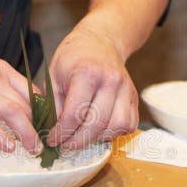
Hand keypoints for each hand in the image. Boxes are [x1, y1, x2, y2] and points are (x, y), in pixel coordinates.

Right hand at [0, 44, 42, 153]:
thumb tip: (9, 105)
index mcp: (0, 69)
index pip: (32, 91)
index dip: (44, 112)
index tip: (48, 129)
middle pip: (27, 104)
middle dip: (40, 127)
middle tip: (45, 145)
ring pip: (14, 113)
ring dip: (27, 134)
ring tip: (33, 150)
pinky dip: (0, 136)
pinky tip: (7, 147)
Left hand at [46, 24, 138, 149]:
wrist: (101, 41)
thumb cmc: (73, 58)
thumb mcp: (54, 75)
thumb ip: (53, 104)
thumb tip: (53, 132)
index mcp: (87, 72)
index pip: (75, 113)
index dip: (61, 132)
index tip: (52, 140)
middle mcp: (111, 80)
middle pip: (96, 124)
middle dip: (77, 141)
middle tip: (65, 145)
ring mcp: (126, 88)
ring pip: (115, 127)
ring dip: (97, 138)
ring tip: (82, 136)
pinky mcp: (134, 96)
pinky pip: (129, 125)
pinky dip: (114, 133)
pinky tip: (98, 130)